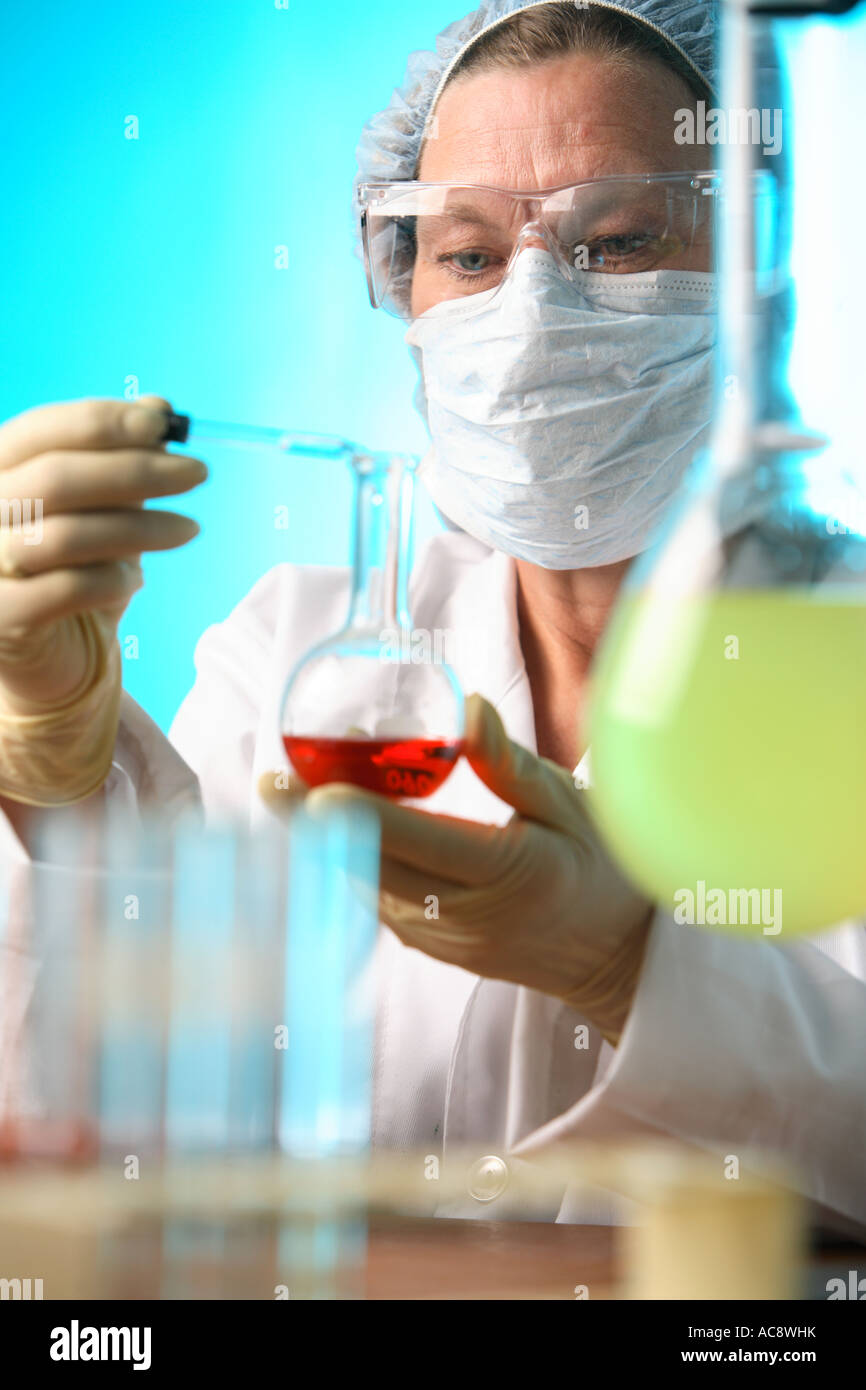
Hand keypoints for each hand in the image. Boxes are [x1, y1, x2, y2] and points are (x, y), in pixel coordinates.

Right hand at [0, 397, 205, 712]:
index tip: (165, 425)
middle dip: (137, 470)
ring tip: (187, 529)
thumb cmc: (75, 569)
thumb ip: (121, 455)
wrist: (53, 654)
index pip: (43, 430)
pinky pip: (65, 591)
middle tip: (198, 473)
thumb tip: (159, 406)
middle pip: (56, 478)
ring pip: (66, 535)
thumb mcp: (102, 506)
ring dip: (139, 527)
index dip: (104, 422)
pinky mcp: (3, 617)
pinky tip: (135, 580)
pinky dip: (111, 581)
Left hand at [259, 694, 653, 1042]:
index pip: (420, 843)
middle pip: (372, 866)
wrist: (614, 956)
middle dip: (314, 824)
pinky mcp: (428, 946)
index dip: (361, 816)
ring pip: (366, 883)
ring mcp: (440, 939)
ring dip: (329, 837)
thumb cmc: (600, 866)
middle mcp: (464, 915)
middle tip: (270, 782)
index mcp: (509, 873)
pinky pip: (377, 897)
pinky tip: (337, 817)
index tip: (312, 791)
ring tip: (296, 784)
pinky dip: (352, 856)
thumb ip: (508, 763)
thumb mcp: (568, 804)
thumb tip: (464, 707)